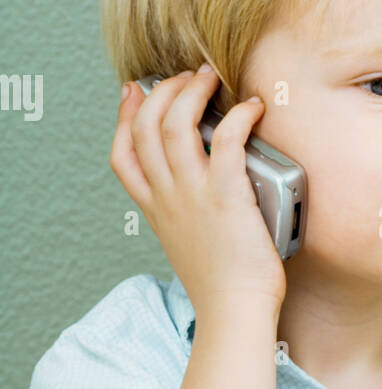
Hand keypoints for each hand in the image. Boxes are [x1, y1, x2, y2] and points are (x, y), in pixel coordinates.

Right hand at [110, 67, 286, 317]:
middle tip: (186, 77)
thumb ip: (188, 213)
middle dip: (162, 91)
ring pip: (175, 123)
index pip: (122, 155)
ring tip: (210, 79)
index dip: (125, 117)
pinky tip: (252, 107)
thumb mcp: (190, 244)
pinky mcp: (226, 194)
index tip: (133, 92)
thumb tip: (206, 191)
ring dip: (192, 92)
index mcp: (155, 209)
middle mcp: (167, 196)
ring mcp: (193, 194)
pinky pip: (225, 139)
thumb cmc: (224, 286)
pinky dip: (238, 115)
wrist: (235, 311)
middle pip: (145, 127)